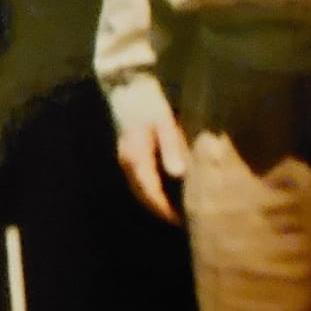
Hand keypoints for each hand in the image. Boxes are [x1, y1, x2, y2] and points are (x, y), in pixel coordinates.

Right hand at [116, 107, 189, 224]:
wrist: (131, 88)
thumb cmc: (151, 105)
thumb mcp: (165, 125)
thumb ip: (171, 149)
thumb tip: (178, 174)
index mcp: (136, 159)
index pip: (151, 193)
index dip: (165, 210)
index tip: (182, 221)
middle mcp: (128, 163)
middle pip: (144, 196)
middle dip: (162, 210)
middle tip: (184, 222)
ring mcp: (126, 159)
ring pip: (141, 189)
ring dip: (156, 202)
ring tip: (178, 211)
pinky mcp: (129, 153)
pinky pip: (141, 179)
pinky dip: (153, 190)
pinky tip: (169, 191)